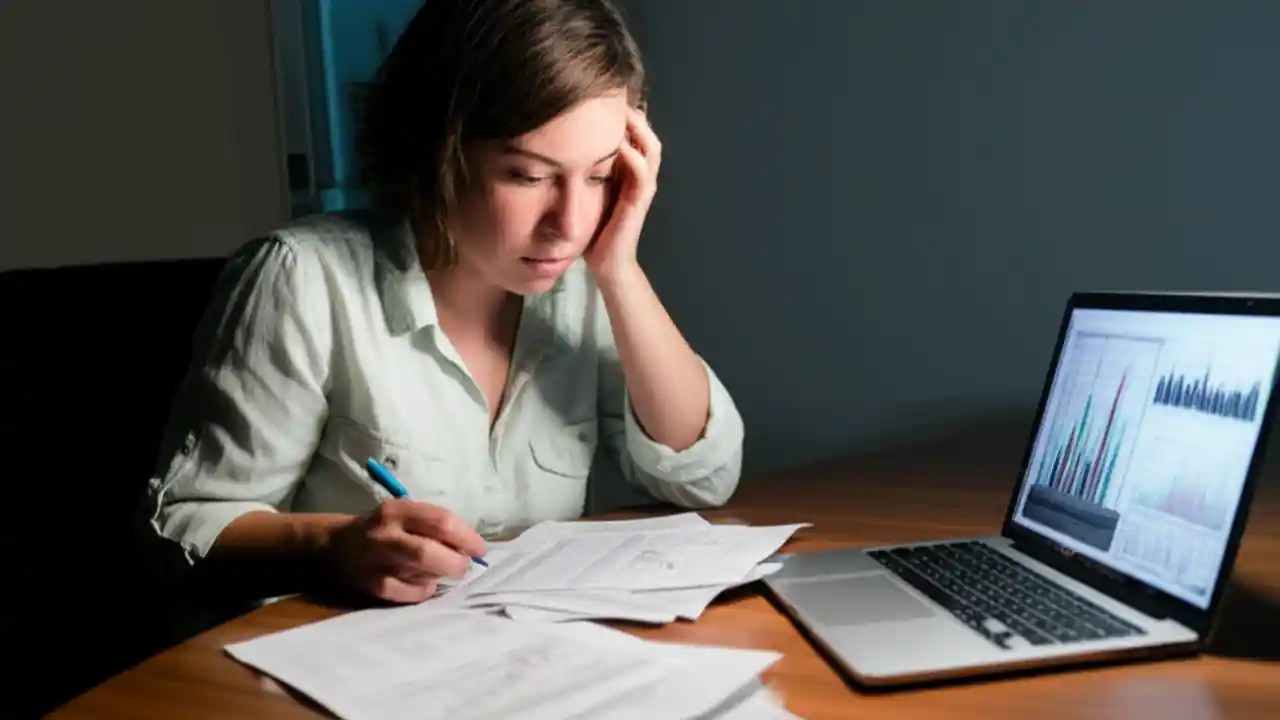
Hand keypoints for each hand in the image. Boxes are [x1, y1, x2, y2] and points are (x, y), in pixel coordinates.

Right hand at [327, 500, 486, 603]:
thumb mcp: (404, 515)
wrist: (334, 548)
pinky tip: (424, 585)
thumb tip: (470, 546)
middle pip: (431, 552)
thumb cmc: (383, 530)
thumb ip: (434, 526)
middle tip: (463, 566)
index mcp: (397, 510)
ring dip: (442, 575)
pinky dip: (425, 590)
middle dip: (456, 562)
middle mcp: (385, 534)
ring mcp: (377, 562)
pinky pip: (411, 593)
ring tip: (442, 572)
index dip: (467, 537)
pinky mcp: (373, 586)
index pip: (442, 521)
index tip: (479, 549)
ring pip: (423, 573)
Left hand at [585, 106, 660, 281]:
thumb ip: (582, 167)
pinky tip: (618, 145)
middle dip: (632, 112)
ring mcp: (643, 187)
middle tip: (610, 96)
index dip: (623, 112)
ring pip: (651, 146)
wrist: (607, 264)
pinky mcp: (639, 201)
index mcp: (629, 169)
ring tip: (619, 111)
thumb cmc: (594, 229)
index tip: (601, 94)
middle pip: (646, 131)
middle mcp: (641, 174)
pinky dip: (633, 155)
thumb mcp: (587, 190)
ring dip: (637, 127)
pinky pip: (643, 172)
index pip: (634, 131)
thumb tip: (558, 144)